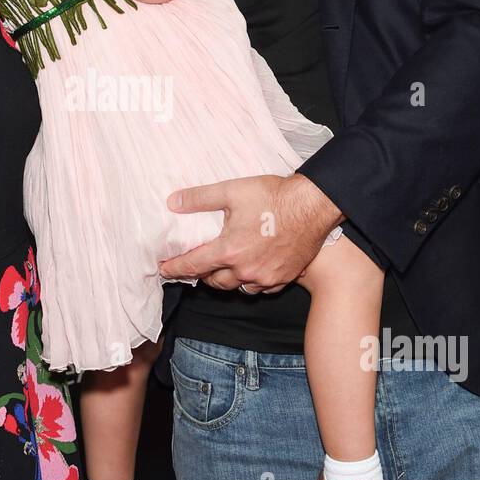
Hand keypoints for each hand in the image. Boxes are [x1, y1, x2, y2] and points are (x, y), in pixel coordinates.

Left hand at [158, 173, 343, 291]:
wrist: (314, 205)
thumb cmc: (274, 197)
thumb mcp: (232, 190)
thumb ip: (199, 199)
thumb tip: (173, 202)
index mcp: (229, 250)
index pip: (193, 265)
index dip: (175, 267)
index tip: (165, 269)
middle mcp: (246, 270)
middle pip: (214, 282)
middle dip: (203, 275)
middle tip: (198, 264)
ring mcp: (266, 277)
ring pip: (238, 288)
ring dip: (227, 280)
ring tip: (223, 267)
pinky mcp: (284, 278)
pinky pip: (261, 289)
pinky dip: (251, 282)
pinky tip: (250, 270)